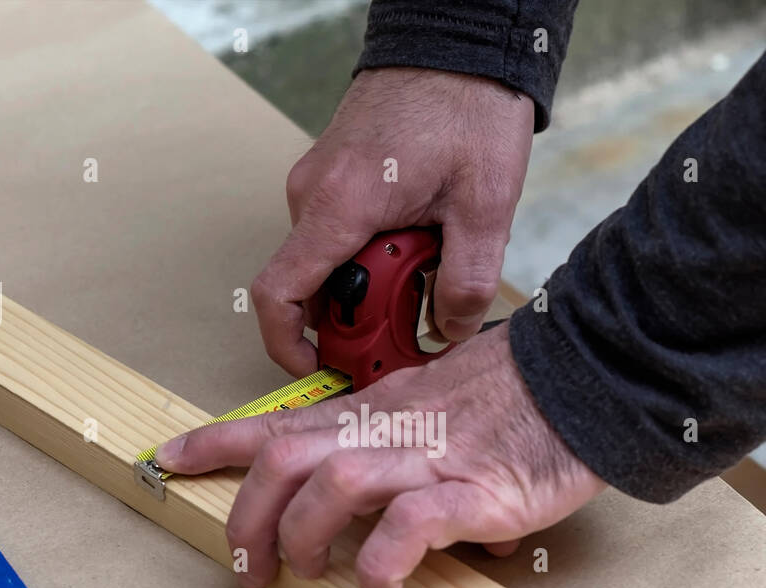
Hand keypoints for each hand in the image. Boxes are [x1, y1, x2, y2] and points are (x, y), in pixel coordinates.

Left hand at [156, 326, 604, 587]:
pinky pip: (409, 528)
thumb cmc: (521, 397)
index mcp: (377, 409)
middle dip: (249, 516)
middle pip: (288, 458)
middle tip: (246, 570)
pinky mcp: (473, 489)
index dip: (221, 441)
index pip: (284, 421)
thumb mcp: (442, 408)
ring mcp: (430, 456)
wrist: (592, 375)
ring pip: (333, 483)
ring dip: (304, 537)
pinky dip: (381, 567)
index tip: (173, 458)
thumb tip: (395, 507)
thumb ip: (406, 447)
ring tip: (310, 581)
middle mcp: (390, 428)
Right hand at [253, 67, 534, 376]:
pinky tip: (422, 238)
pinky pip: (340, 234)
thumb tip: (447, 332)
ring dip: (377, 282)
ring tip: (432, 260)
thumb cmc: (468, 105)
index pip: (279, 295)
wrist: (460, 40)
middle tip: (420, 316)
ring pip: (332, 262)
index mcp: (339, 205)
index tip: (323, 370)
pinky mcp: (334, 177)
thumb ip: (468, 280)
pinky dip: (375, 253)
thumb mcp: (486, 204)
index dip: (288, 347)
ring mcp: (319, 184)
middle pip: (315, 288)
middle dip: (363, 316)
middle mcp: (313, 195)